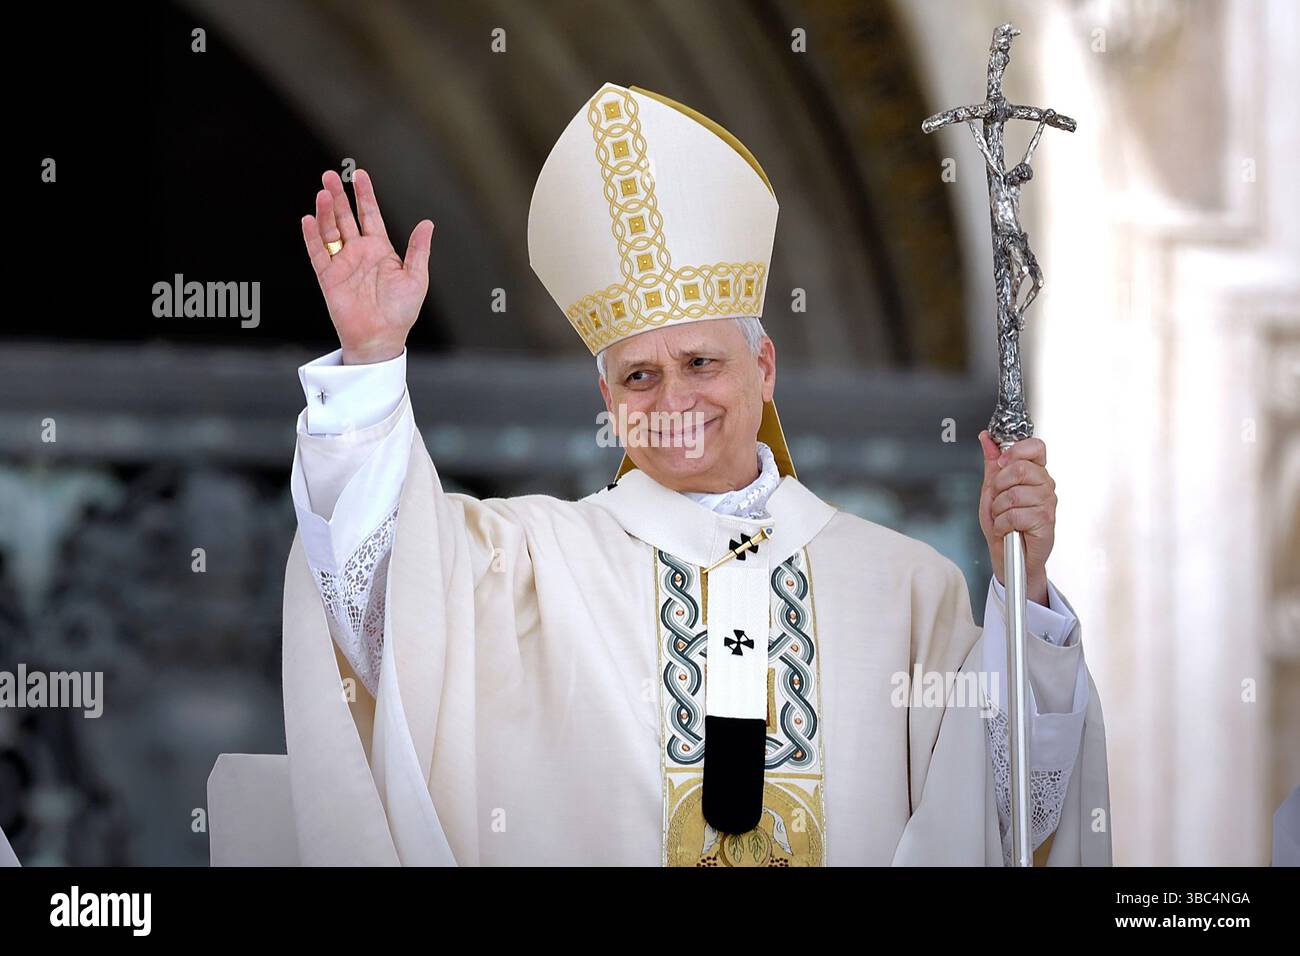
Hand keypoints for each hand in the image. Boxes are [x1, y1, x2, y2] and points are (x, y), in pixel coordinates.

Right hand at [300, 169, 433, 364]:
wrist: (381, 338)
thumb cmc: (401, 312)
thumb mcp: (416, 278)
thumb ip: (418, 249)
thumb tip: (427, 223)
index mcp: (380, 250)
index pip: (370, 215)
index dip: (365, 195)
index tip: (360, 175)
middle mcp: (359, 253)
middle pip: (346, 218)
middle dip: (339, 196)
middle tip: (330, 174)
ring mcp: (342, 264)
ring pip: (330, 231)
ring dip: (326, 211)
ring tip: (323, 192)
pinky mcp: (328, 277)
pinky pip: (317, 253)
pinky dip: (312, 236)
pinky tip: (309, 219)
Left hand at [978, 430, 1055, 604]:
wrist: (1008, 556)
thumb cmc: (1003, 525)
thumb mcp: (991, 490)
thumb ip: (991, 463)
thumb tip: (986, 438)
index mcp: (1035, 473)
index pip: (1036, 446)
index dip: (1015, 450)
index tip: (1001, 462)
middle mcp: (1046, 485)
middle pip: (1020, 468)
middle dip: (999, 486)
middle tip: (998, 501)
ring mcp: (1048, 503)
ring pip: (1014, 494)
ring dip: (998, 510)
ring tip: (1003, 519)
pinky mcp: (1046, 522)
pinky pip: (1015, 515)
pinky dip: (1002, 525)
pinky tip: (1007, 530)